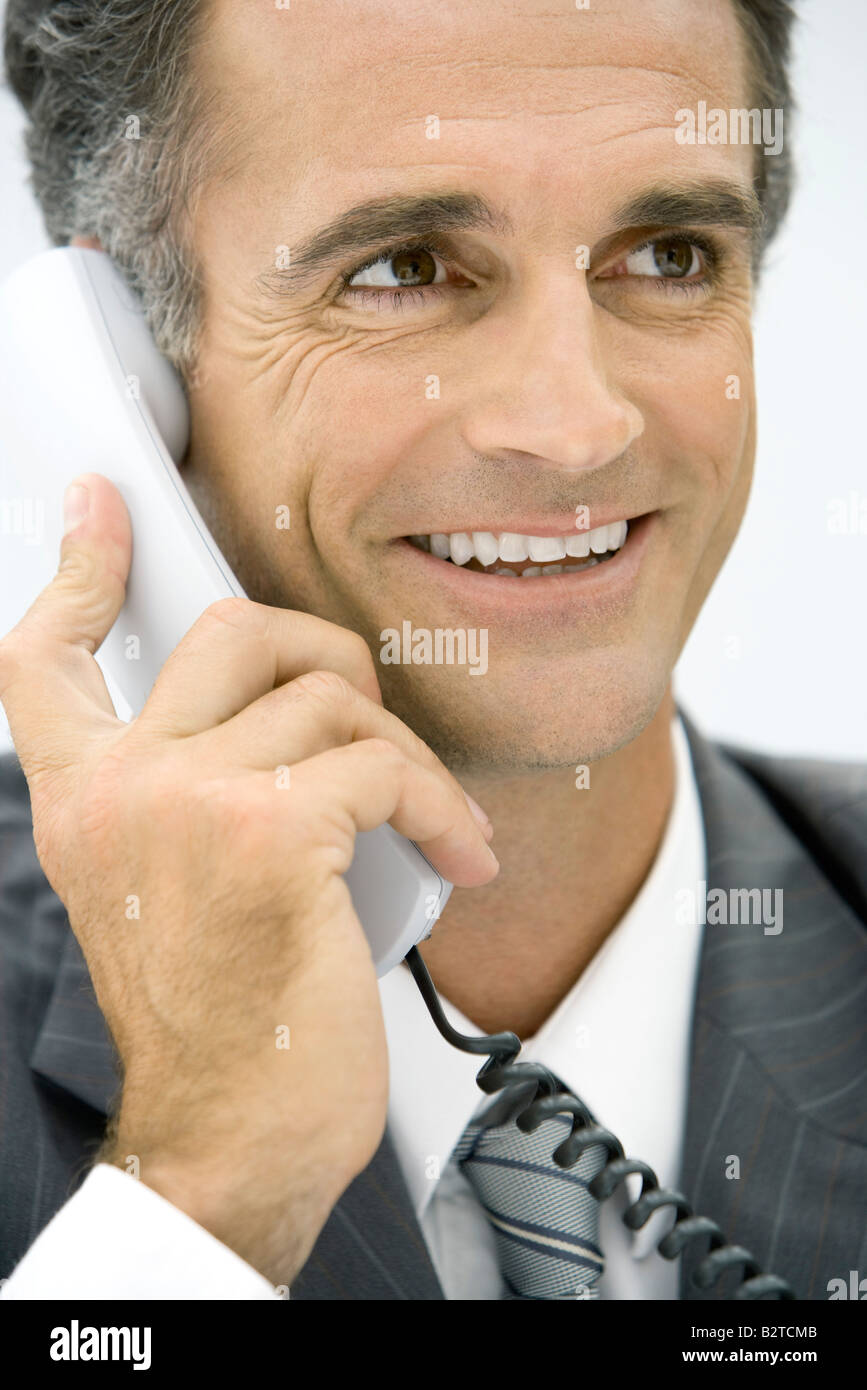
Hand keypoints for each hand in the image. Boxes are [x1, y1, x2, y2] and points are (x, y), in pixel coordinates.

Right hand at [0, 473, 497, 1284]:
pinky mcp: (271, 833)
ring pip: (329, 695)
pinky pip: (385, 763)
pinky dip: (439, 803)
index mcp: (85, 798)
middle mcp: (118, 786)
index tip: (98, 505)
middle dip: (329, 658)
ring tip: (431, 823)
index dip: (78, 570)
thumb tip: (283, 707)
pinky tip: (459, 852)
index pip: (49, 657)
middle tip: (372, 726)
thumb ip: (195, 786)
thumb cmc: (226, 1013)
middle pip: (236, 633)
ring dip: (402, 754)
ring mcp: (187, 801)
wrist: (234, 1135)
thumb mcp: (175, 884)